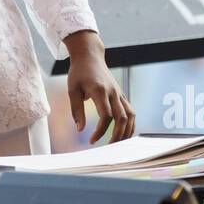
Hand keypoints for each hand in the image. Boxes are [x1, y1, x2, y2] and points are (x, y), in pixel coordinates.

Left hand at [64, 29, 134, 143]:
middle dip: (117, 135)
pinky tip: (124, 133)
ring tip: (119, 144)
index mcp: (100, 91)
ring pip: (130, 115)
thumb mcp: (72, 90)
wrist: (89, 56)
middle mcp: (113, 92)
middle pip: (121, 118)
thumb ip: (76, 110)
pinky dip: (130, 123)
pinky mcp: (121, 94)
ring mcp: (119, 93)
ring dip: (127, 131)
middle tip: (108, 148)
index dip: (101, 131)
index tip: (92, 140)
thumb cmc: (79, 72)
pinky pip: (130, 111)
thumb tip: (80, 129)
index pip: (106, 116)